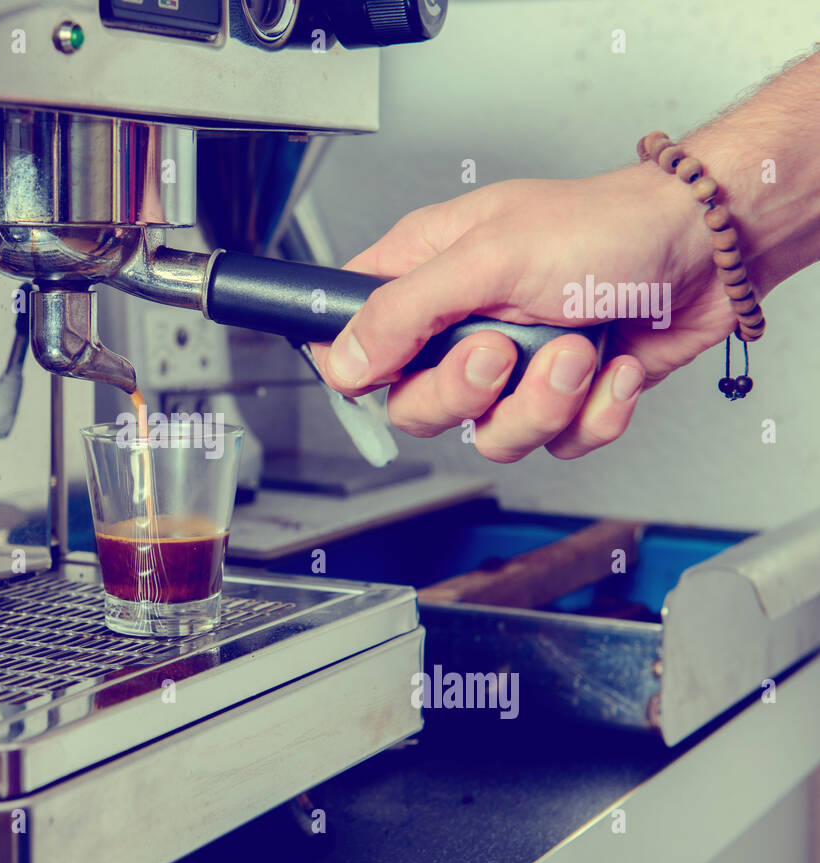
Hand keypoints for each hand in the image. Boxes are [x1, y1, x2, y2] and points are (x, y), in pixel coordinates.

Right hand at [310, 163, 734, 460]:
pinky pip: (555, 444)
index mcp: (427, 272)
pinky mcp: (565, 396)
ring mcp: (514, 366)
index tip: (391, 369)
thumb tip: (342, 359)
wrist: (711, 249)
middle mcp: (463, 324)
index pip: (352, 333)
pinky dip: (594, 413)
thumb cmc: (611, 226)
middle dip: (467, 392)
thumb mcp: (489, 258)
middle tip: (502, 350)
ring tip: (577, 351)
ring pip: (489, 436)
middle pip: (415, 406)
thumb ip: (404, 311)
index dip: (360, 365)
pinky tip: (613, 364)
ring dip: (543, 402)